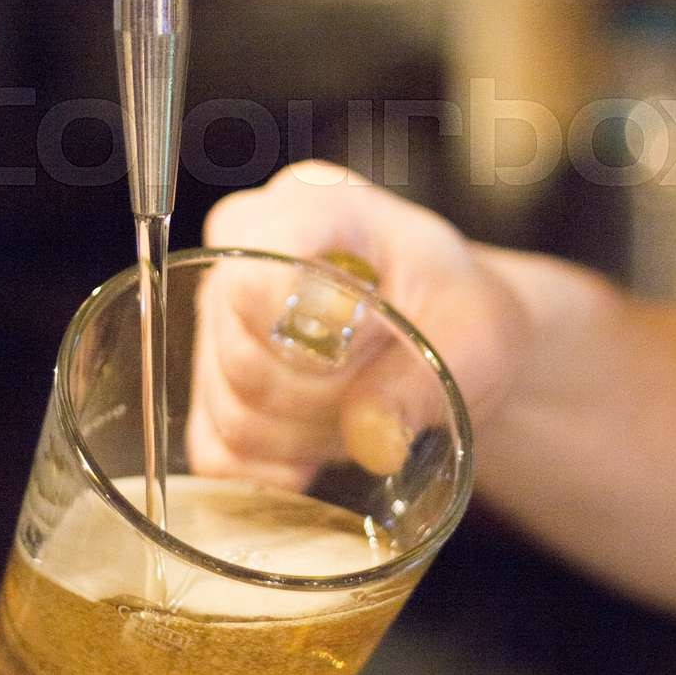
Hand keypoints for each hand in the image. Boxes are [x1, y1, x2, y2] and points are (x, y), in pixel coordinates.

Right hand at [186, 161, 536, 488]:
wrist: (443, 337)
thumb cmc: (454, 313)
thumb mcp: (471, 334)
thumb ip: (420, 380)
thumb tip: (369, 437)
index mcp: (310, 204)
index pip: (258, 271)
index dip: (306, 326)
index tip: (373, 336)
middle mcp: (242, 248)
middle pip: (245, 357)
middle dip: (327, 396)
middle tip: (385, 381)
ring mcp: (212, 316)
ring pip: (232, 412)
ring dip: (309, 438)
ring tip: (362, 407)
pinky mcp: (204, 383)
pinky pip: (216, 453)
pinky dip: (276, 470)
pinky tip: (321, 448)